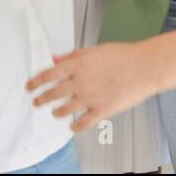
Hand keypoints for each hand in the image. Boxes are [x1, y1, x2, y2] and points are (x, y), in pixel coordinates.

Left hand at [28, 44, 150, 133]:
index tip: (29, 86)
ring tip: (55, 112)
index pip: (48, 74)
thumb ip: (73, 54)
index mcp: (77, 64)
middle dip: (41, 99)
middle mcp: (80, 81)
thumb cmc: (124, 55)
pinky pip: (83, 122)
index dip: (35, 82)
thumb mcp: (95, 49)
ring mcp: (90, 97)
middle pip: (52, 93)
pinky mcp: (101, 110)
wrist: (145, 66)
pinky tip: (73, 126)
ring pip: (64, 109)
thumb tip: (55, 58)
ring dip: (56, 112)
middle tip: (37, 102)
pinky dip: (75, 126)